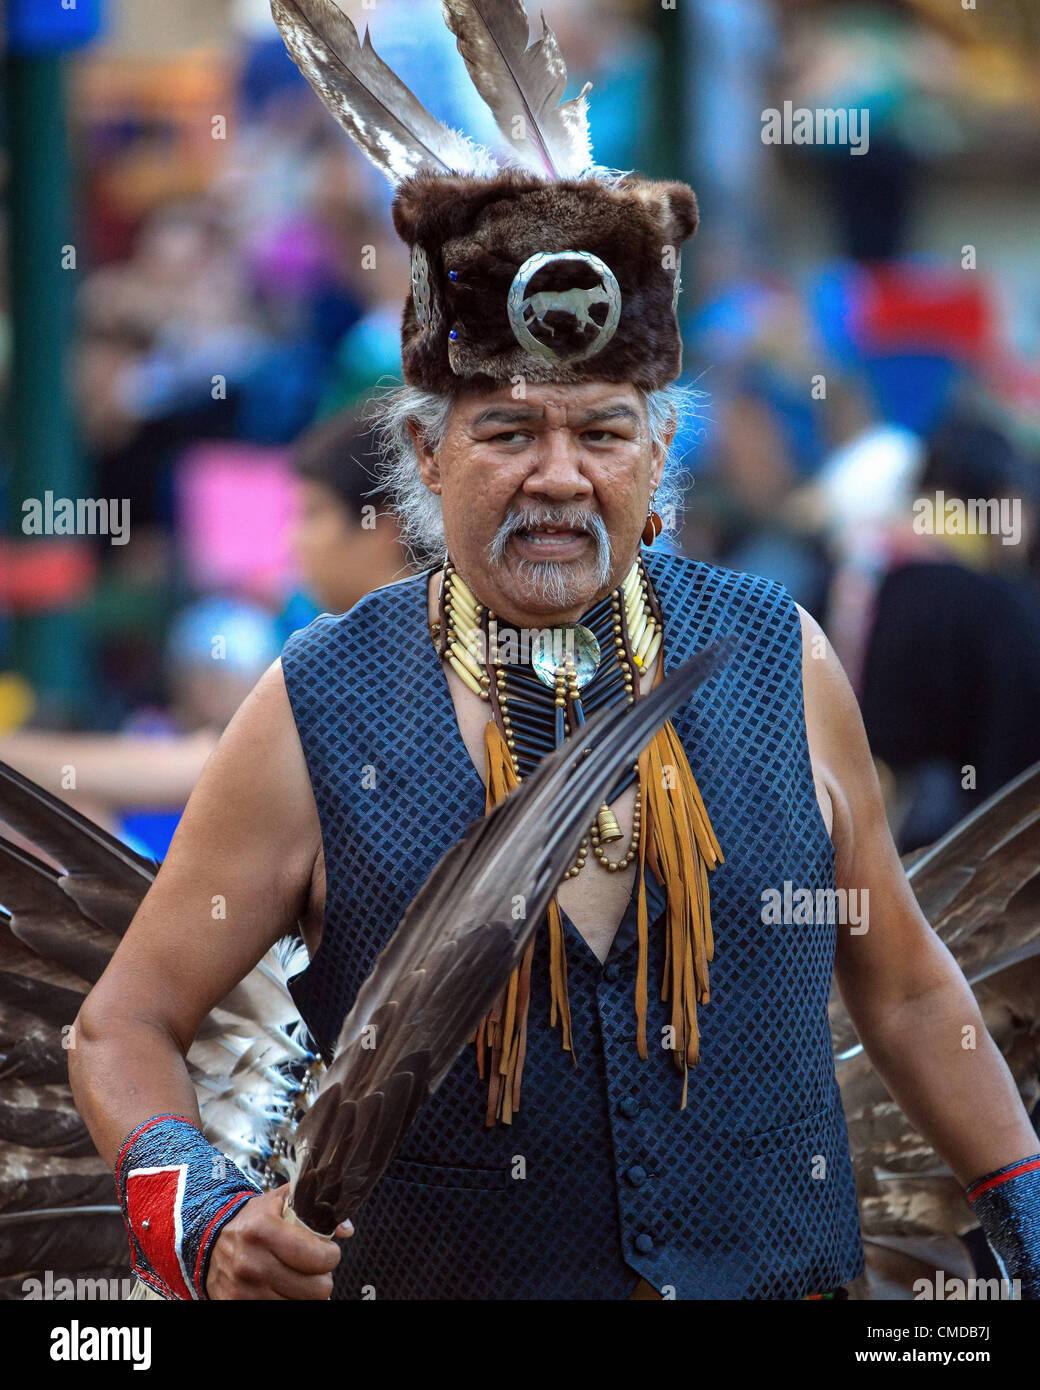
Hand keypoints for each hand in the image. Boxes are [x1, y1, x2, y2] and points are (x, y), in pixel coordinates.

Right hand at [206, 1185, 352, 1299]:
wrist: (209, 1238)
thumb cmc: (253, 1220)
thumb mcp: (281, 1201)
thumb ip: (316, 1207)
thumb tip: (346, 1230)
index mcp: (264, 1230)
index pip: (317, 1258)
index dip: (331, 1255)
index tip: (328, 1251)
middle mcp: (252, 1262)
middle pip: (315, 1289)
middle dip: (322, 1277)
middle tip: (314, 1267)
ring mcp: (243, 1290)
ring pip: (301, 1305)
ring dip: (305, 1292)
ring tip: (297, 1276)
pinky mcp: (236, 1305)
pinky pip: (280, 1311)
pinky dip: (288, 1301)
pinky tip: (284, 1288)